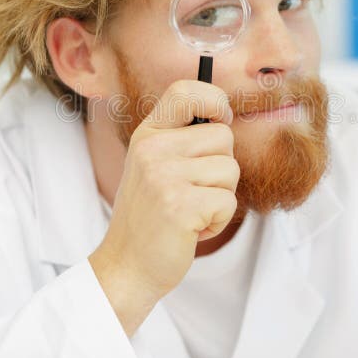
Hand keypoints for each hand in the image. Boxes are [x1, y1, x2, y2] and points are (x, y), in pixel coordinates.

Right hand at [89, 80, 237, 335]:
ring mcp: (163, 176)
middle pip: (223, 135)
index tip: (221, 120)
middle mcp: (152, 149)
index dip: (214, 99)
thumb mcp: (155, 166)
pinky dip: (218, 221)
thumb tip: (225, 114)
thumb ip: (181, 139)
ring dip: (220, 197)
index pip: (186, 91)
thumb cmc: (151, 215)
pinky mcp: (180, 206)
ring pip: (230, 170)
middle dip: (221, 167)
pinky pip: (228, 201)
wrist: (127, 266)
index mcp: (147, 134)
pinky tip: (192, 229)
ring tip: (190, 211)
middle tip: (193, 191)